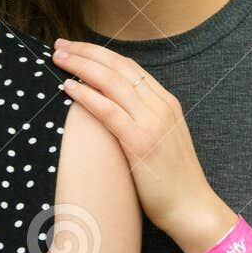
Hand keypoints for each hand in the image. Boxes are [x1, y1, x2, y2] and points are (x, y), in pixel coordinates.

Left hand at [50, 40, 226, 242]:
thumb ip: (144, 121)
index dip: (100, 54)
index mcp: (166, 103)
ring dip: (82, 66)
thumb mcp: (163, 140)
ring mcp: (152, 122)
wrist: (192, 208)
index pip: (129, 67)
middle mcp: (160, 106)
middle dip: (86, 52)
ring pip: (111, 82)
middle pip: (118, 67)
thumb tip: (113, 112)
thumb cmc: (173, 181)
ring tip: (59, 58)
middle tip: (60, 45)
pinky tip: (68, 87)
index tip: (77, 48)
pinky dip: (86, 95)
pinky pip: (108, 111)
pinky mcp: (141, 142)